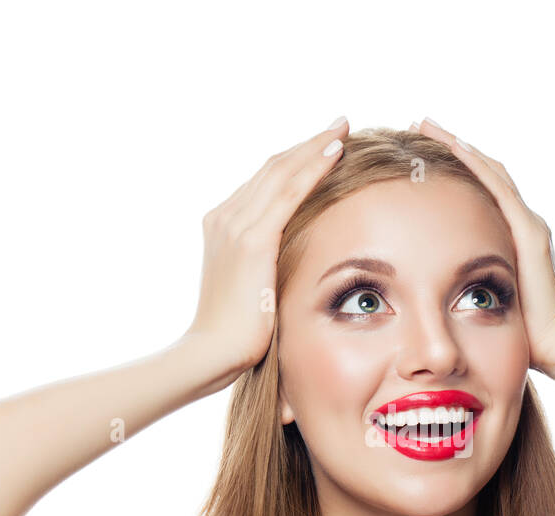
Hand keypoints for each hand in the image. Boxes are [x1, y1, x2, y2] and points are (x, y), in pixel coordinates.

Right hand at [181, 116, 350, 375]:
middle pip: (273, 168)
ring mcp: (236, 225)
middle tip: (340, 124)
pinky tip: (336, 152)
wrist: (211, 353)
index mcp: (223, 226)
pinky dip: (314, 167)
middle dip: (307, 144)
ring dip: (314, 146)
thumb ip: (267, 269)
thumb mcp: (252, 291)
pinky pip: (289, 192)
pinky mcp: (253, 240)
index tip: (322, 146)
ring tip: (343, 128)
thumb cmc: (235, 336)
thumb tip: (291, 271)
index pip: (264, 183)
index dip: (294, 161)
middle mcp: (225, 217)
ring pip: (281, 172)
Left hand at [414, 117, 554, 374]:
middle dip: (452, 147)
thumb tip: (436, 289)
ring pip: (489, 170)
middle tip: (419, 125)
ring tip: (425, 125)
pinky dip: (474, 163)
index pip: (482, 190)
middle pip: (485, 172)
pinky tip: (451, 145)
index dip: (455, 167)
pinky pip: (497, 187)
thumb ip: (473, 286)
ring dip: (456, 145)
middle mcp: (524, 222)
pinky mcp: (529, 231)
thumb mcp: (489, 302)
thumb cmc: (524, 333)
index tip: (422, 150)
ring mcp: (529, 223)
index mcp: (514, 236)